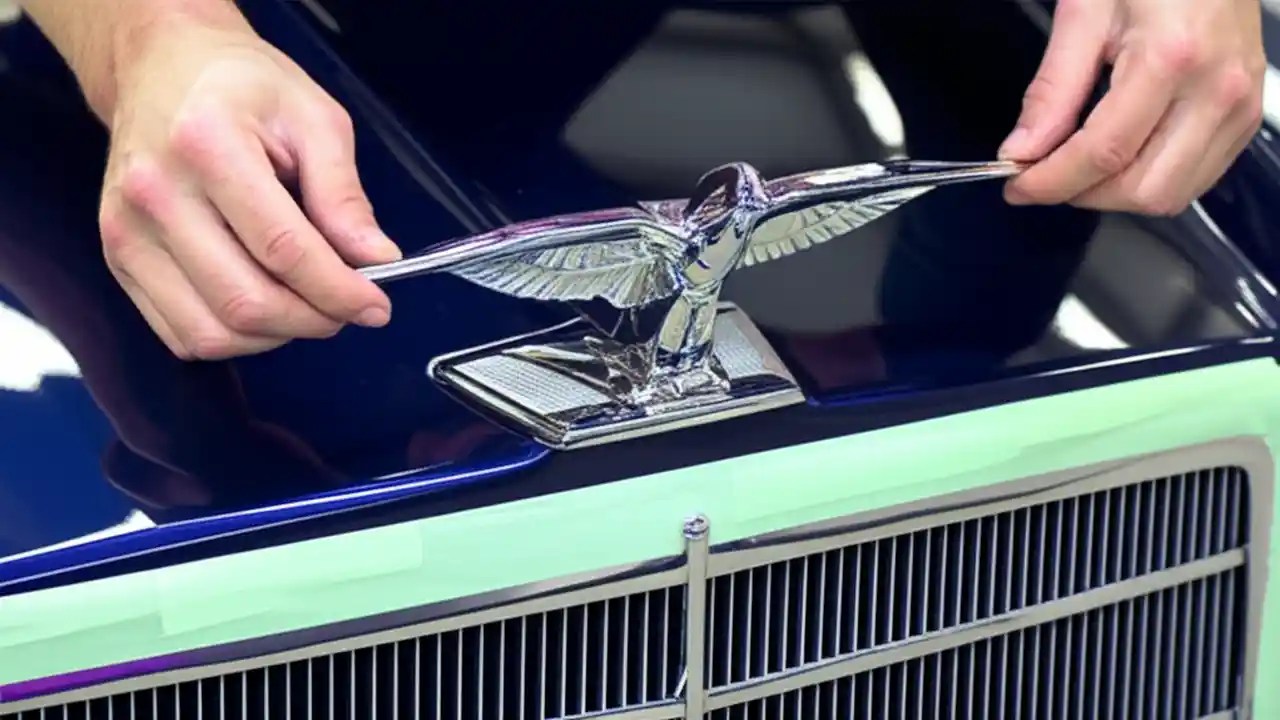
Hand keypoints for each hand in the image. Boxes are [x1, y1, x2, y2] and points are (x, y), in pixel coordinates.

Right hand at [96, 6, 400, 359]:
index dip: (339, 291)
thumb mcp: (314, 119)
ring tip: (308, 304)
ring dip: (276, 335)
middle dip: (315, 320)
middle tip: (348, 307)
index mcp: (207, 143)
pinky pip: (182, 335)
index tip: (376, 306)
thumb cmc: (243, 88)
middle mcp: (156, 193)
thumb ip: (344, 194)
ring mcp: (127, 231)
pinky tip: (265, 308)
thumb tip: (376, 258)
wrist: (163, 68)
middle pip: (246, 301)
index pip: (283, 250)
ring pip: (212, 333)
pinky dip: (235, 338)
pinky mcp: (118, 259)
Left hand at [999, 0, 1263, 215]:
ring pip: (1169, 196)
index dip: (1051, 182)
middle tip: (1045, 175)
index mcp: (1171, 58)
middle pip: (1140, 189)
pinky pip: (1195, 180)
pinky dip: (1149, 182)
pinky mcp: (1245, 117)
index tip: (1017, 186)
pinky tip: (1121, 157)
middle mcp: (1215, 91)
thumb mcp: (1084, 15)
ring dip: (1115, 195)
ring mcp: (1238, 108)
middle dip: (1082, 194)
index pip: (1102, 153)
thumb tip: (1022, 151)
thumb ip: (1053, 90)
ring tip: (1080, 167)